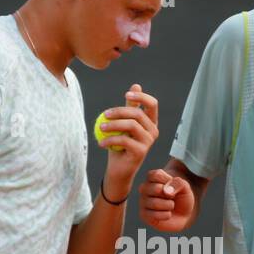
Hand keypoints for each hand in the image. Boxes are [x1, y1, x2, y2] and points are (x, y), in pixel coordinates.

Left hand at [97, 84, 157, 199]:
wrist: (118, 169)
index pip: (152, 104)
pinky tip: (101, 142)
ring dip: (113, 125)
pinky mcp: (141, 151)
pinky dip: (110, 139)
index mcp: (151, 122)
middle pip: (138, 114)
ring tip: (100, 127)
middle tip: (105, 114)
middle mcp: (153, 131)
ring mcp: (149, 142)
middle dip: (119, 111)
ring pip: (131, 125)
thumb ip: (129, 106)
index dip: (141, 96)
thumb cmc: (119, 145)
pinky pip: (124, 139)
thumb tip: (136, 85)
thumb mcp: (122, 123)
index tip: (126, 94)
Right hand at [139, 167, 195, 231]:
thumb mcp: (185, 187)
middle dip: (169, 195)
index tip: (174, 185)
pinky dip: (166, 215)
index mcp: (152, 178)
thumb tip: (165, 191)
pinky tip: (168, 214)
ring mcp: (143, 201)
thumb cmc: (181, 198)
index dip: (168, 181)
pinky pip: (153, 215)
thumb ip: (178, 183)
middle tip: (172, 197)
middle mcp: (144, 188)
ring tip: (171, 205)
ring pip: (154, 203)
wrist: (183, 214)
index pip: (155, 175)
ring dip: (169, 205)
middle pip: (155, 188)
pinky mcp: (144, 215)